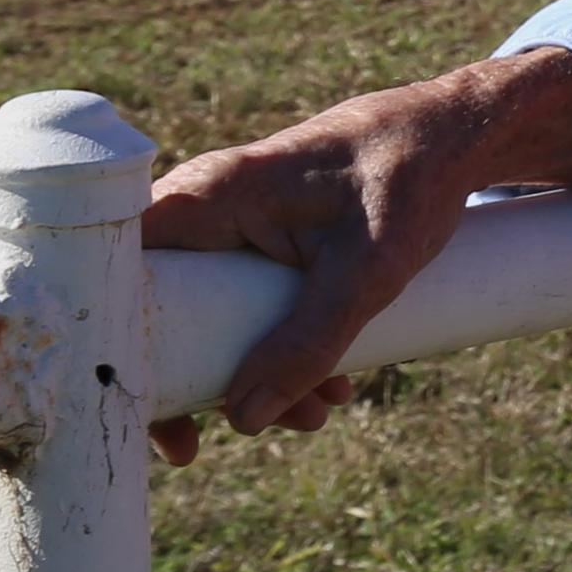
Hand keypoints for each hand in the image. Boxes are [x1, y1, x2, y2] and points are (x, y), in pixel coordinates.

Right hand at [141, 48, 571, 462]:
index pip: (119, 274)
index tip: (140, 408)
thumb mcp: (368, 269)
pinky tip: (332, 385)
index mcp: (209, 198)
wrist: (457, 134)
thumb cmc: (411, 178)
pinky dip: (278, 350)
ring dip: (251, 375)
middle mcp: (206, 209)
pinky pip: (244, 306)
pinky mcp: (263, 241)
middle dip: (199, 380)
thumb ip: (310, 341)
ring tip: (319, 414)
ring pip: (209, 317)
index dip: (113, 344)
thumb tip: (243, 419)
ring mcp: (233, 227)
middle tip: (228, 436)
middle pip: (159, 310)